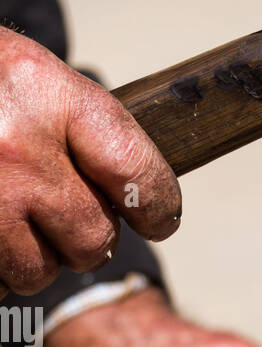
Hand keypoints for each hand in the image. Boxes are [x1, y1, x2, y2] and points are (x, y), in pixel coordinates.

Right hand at [0, 28, 180, 295]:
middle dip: (85, 236)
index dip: (160, 205)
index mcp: (45, 92)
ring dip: (33, 257)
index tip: (160, 219)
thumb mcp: (28, 75)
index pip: (136, 171)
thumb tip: (141, 202)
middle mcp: (15, 145)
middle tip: (65, 215)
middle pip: (92, 238)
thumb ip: (82, 128)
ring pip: (39, 271)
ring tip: (9, 215)